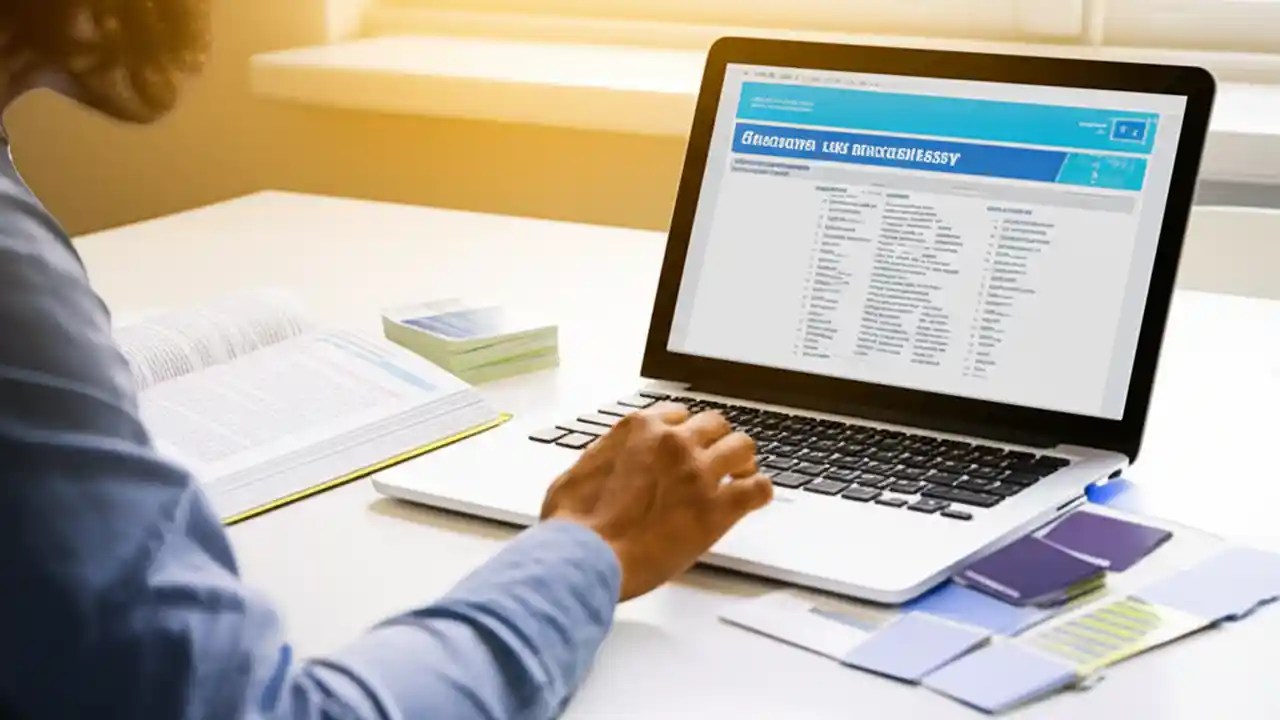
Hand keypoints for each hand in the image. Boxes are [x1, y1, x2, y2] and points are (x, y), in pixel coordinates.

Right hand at [541, 403, 772, 600]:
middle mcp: (673, 442)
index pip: (679, 416)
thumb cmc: (572, 524)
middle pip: (715, 425)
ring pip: (742, 448)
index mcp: (639, 429)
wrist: (585, 558)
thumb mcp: (578, 472)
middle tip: (717, 463)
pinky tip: (752, 500)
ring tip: (739, 478)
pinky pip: (758, 488)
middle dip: (716, 443)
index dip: (685, 434)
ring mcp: (699, 472)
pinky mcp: (718, 508)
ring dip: (741, 462)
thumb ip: (605, 456)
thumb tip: (608, 461)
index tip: (687, 449)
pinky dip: (759, 492)